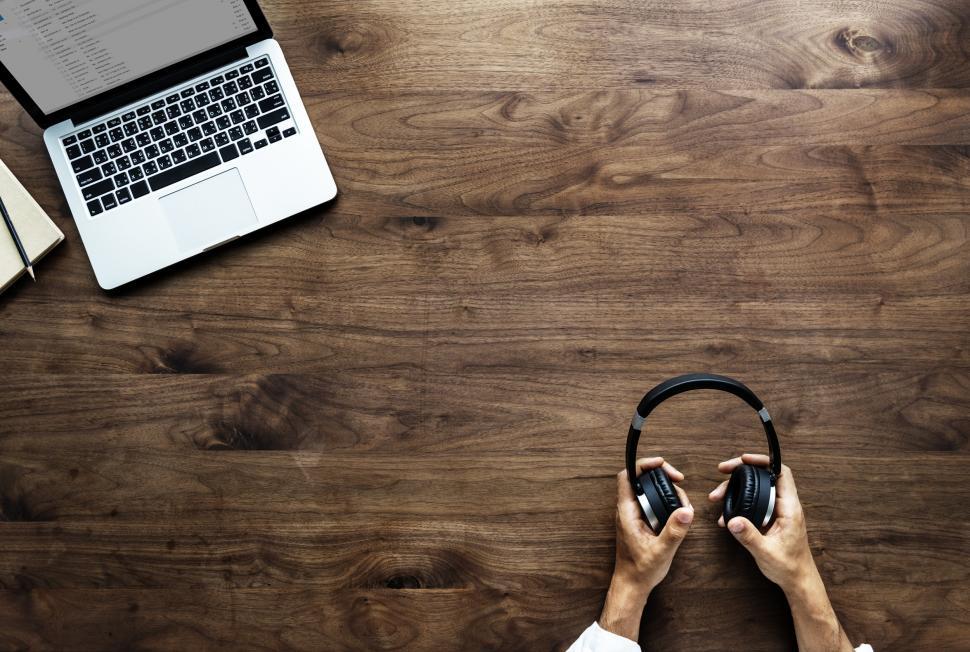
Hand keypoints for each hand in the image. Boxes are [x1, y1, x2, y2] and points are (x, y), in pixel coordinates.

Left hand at [599, 457, 693, 639]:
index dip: (643, 465)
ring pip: (648, 490)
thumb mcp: (661, 551)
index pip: (627, 476)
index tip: (661, 463)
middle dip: (661, 475)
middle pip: (641, 479)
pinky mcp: (642, 521)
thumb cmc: (640, 570)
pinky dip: (666, 502)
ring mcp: (635, 515)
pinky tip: (678, 512)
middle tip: (679, 480)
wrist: (632, 585)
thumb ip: (674, 531)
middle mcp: (629, 510)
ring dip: (666, 489)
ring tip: (682, 500)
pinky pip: (653, 503)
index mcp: (627, 512)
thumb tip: (686, 511)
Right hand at [709, 454, 853, 650]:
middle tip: (722, 471)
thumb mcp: (766, 552)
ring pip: (757, 490)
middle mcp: (785, 506)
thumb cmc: (788, 567)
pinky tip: (726, 516)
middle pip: (764, 477)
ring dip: (737, 489)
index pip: (780, 473)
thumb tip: (732, 520)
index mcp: (790, 508)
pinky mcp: (772, 519)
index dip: (763, 461)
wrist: (797, 581)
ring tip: (717, 496)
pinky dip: (740, 504)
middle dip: (741, 472)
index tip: (743, 459)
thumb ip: (748, 535)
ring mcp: (779, 512)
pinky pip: (755, 504)